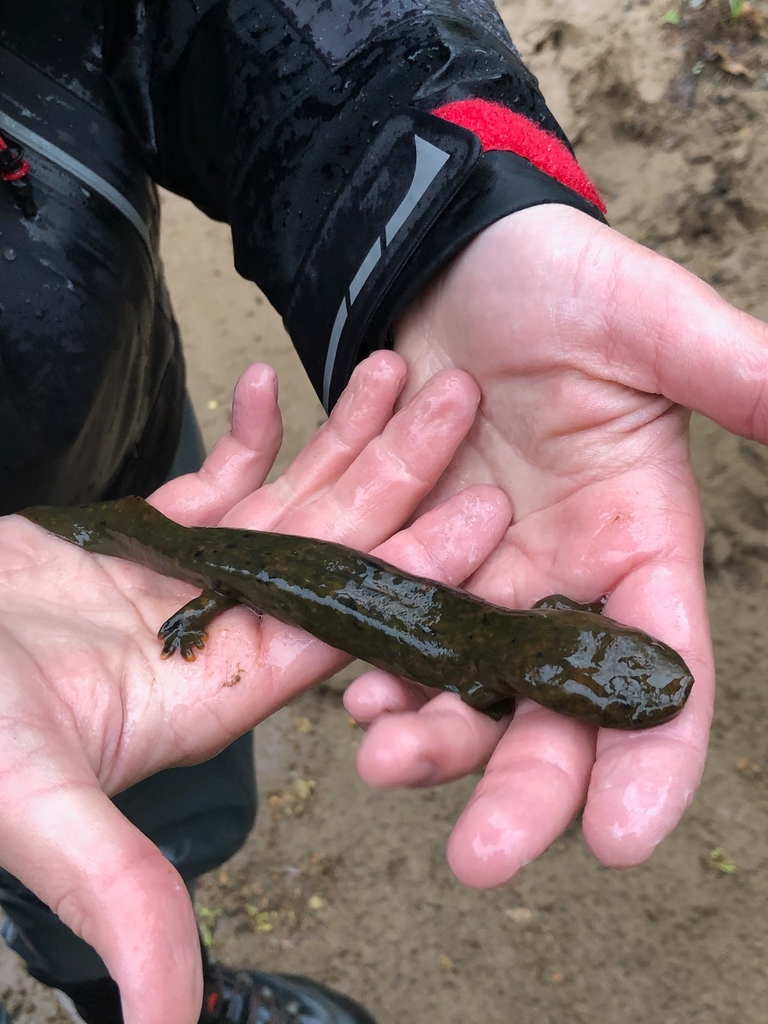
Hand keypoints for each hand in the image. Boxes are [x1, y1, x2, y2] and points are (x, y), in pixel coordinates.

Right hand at [0, 351, 509, 1023]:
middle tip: (462, 399)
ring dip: (338, 437)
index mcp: (222, 693)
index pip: (345, 627)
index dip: (413, 571)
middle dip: (399, 475)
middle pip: (334, 548)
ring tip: (395, 367)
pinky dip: (244, 434)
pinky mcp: (140, 540)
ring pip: (285, 501)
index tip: (481, 512)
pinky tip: (273, 384)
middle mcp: (222, 636)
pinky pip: (210, 479)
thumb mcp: (31, 803)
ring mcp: (185, 582)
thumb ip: (116, 894)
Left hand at [346, 204, 767, 885]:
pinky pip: (402, 635)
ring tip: (383, 758)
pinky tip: (353, 694)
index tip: (627, 839)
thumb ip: (730, 370)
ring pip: (472, 689)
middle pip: (561, 710)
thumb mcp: (647, 319)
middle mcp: (566, 577)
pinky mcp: (415, 555)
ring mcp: (485, 574)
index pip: (664, 669)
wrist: (449, 267)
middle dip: (526, 788)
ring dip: (435, 738)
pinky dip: (382, 671)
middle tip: (479, 860)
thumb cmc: (556, 281)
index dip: (655, 757)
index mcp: (641, 540)